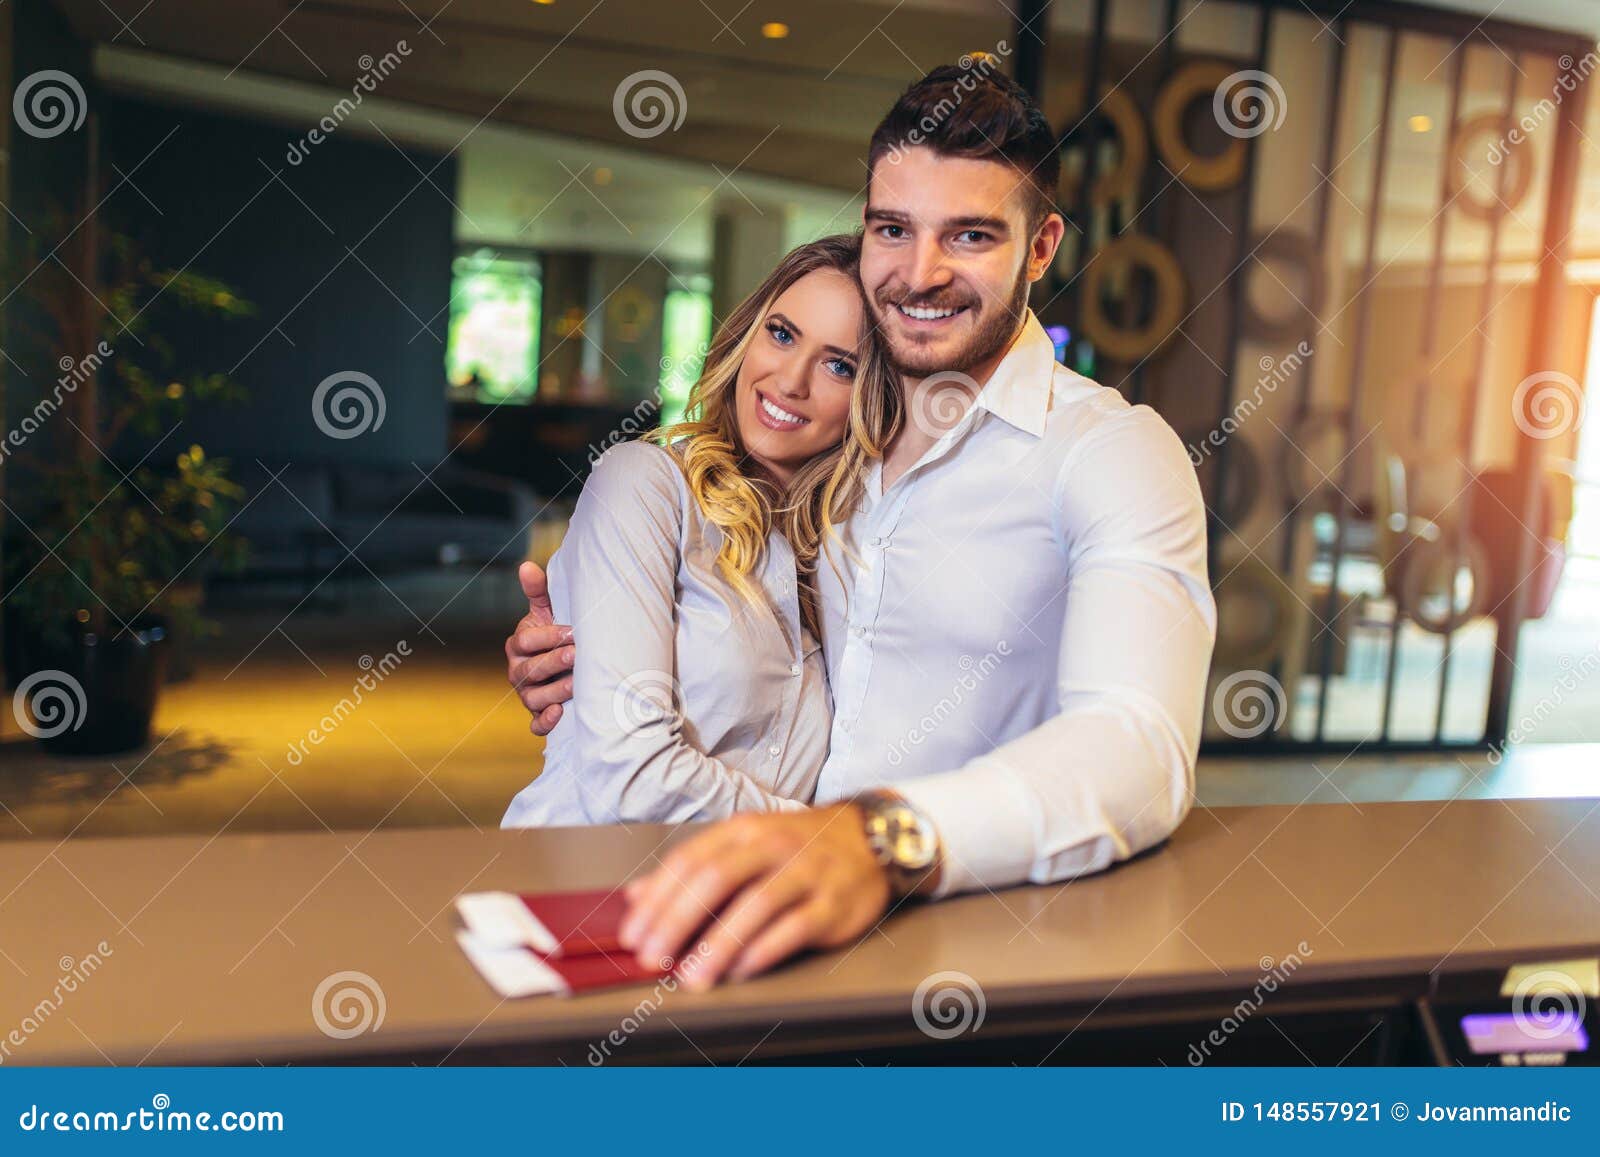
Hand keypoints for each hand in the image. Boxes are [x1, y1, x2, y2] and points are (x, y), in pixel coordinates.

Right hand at [504, 561, 575, 734]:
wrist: (566, 664)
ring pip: (534, 697)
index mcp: (517, 645)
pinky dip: (545, 722)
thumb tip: (526, 566)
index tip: (574, 631)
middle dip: (555, 662)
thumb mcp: (547, 611)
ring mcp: (526, 695)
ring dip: (556, 691)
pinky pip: (536, 724)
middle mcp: (518, 671)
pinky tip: (560, 714)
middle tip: (578, 655)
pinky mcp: (537, 715)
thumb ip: (538, 591)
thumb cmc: (557, 633)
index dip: (548, 636)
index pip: (526, 641)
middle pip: (530, 670)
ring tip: (578, 684)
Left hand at [619, 805, 890, 989]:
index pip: (689, 860)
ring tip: (692, 977)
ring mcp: (806, 873)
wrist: (869, 838)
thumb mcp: (744, 846)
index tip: (633, 935)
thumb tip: (636, 896)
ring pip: (755, 906)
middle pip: (715, 880)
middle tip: (652, 959)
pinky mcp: (833, 904)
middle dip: (677, 922)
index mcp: (743, 831)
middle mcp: (773, 846)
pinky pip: (794, 928)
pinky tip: (739, 971)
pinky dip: (763, 951)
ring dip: (717, 945)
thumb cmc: (797, 847)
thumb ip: (692, 870)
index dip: (657, 900)